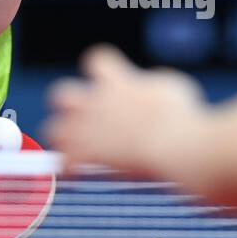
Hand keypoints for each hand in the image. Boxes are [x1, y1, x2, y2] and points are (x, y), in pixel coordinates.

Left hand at [44, 45, 206, 178]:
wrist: (176, 145)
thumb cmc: (182, 115)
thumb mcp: (171, 85)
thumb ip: (152, 83)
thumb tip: (149, 88)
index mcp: (117, 80)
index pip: (96, 60)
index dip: (100, 70)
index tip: (110, 80)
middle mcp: (95, 101)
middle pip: (61, 93)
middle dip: (69, 105)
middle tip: (86, 117)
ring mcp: (88, 129)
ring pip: (54, 129)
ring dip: (63, 139)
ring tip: (76, 148)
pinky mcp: (87, 155)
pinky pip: (64, 164)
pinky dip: (69, 170)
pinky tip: (78, 176)